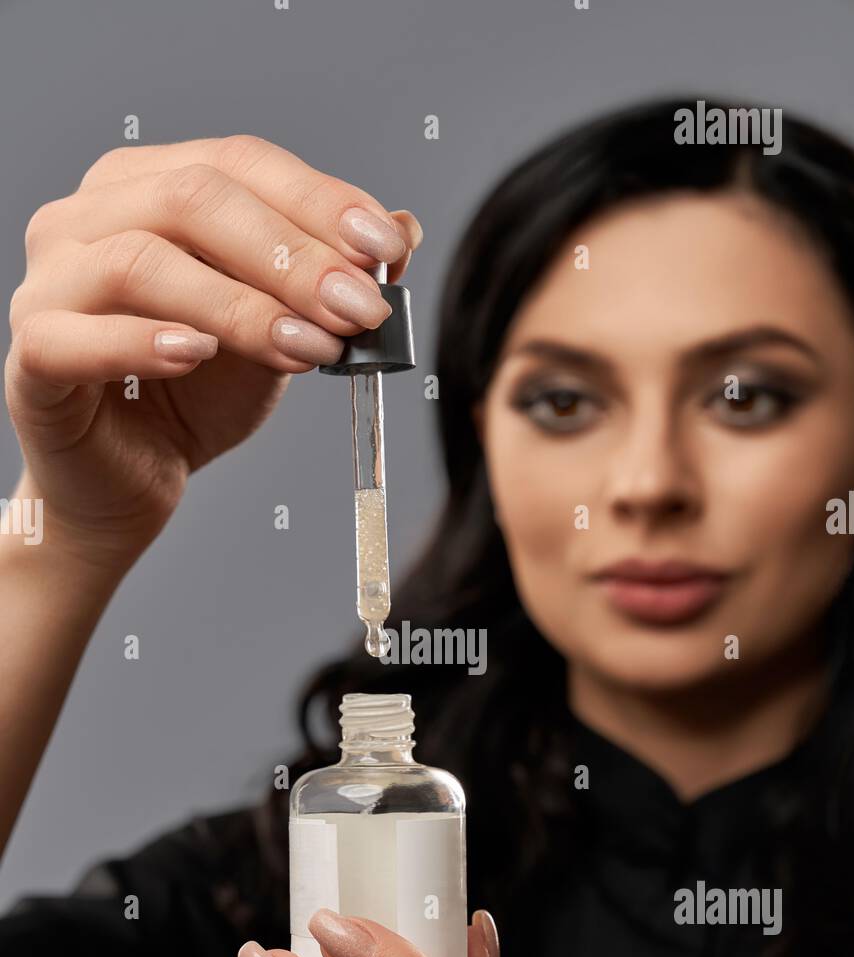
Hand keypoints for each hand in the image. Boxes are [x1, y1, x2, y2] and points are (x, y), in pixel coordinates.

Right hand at [5, 134, 420, 569]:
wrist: (129, 482)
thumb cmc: (193, 397)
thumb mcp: (278, 331)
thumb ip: (325, 280)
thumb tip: (403, 229)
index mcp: (147, 187)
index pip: (238, 163)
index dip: (318, 201)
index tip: (386, 249)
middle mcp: (87, 216)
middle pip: (194, 199)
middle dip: (293, 257)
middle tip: (359, 310)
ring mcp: (50, 281)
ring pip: (142, 262)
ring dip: (240, 306)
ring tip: (308, 350)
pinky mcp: (32, 354)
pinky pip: (78, 337)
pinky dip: (143, 342)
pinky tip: (198, 356)